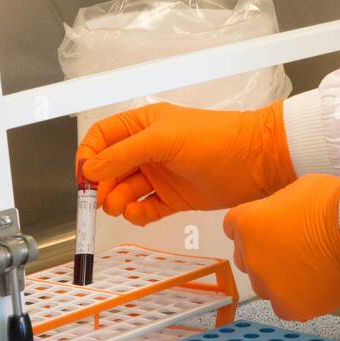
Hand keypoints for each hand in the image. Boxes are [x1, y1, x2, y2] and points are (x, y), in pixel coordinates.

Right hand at [76, 99, 294, 221]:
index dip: (89, 156)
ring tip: (122, 206)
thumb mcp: (162, 140)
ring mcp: (161, 174)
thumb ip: (123, 154)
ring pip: (125, 191)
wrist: (255, 161)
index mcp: (144, 125)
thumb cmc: (216, 138)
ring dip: (118, 201)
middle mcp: (149, 149)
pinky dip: (137, 214)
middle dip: (101, 185)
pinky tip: (139, 213)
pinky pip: (145, 209)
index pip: (103, 138)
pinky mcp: (174, 198)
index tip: (84, 177)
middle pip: (110, 169)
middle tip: (99, 199)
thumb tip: (91, 168)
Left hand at [223, 174, 339, 319]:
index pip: (234, 228)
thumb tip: (280, 217)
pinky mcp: (289, 307)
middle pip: (247, 257)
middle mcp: (251, 257)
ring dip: (279, 277)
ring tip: (309, 266)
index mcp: (247, 223)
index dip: (253, 227)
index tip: (267, 229)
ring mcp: (268, 285)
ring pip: (265, 284)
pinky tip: (315, 284)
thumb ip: (277, 207)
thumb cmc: (335, 205)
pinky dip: (297, 297)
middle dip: (264, 252)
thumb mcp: (297, 189)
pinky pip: (284, 305)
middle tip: (291, 248)